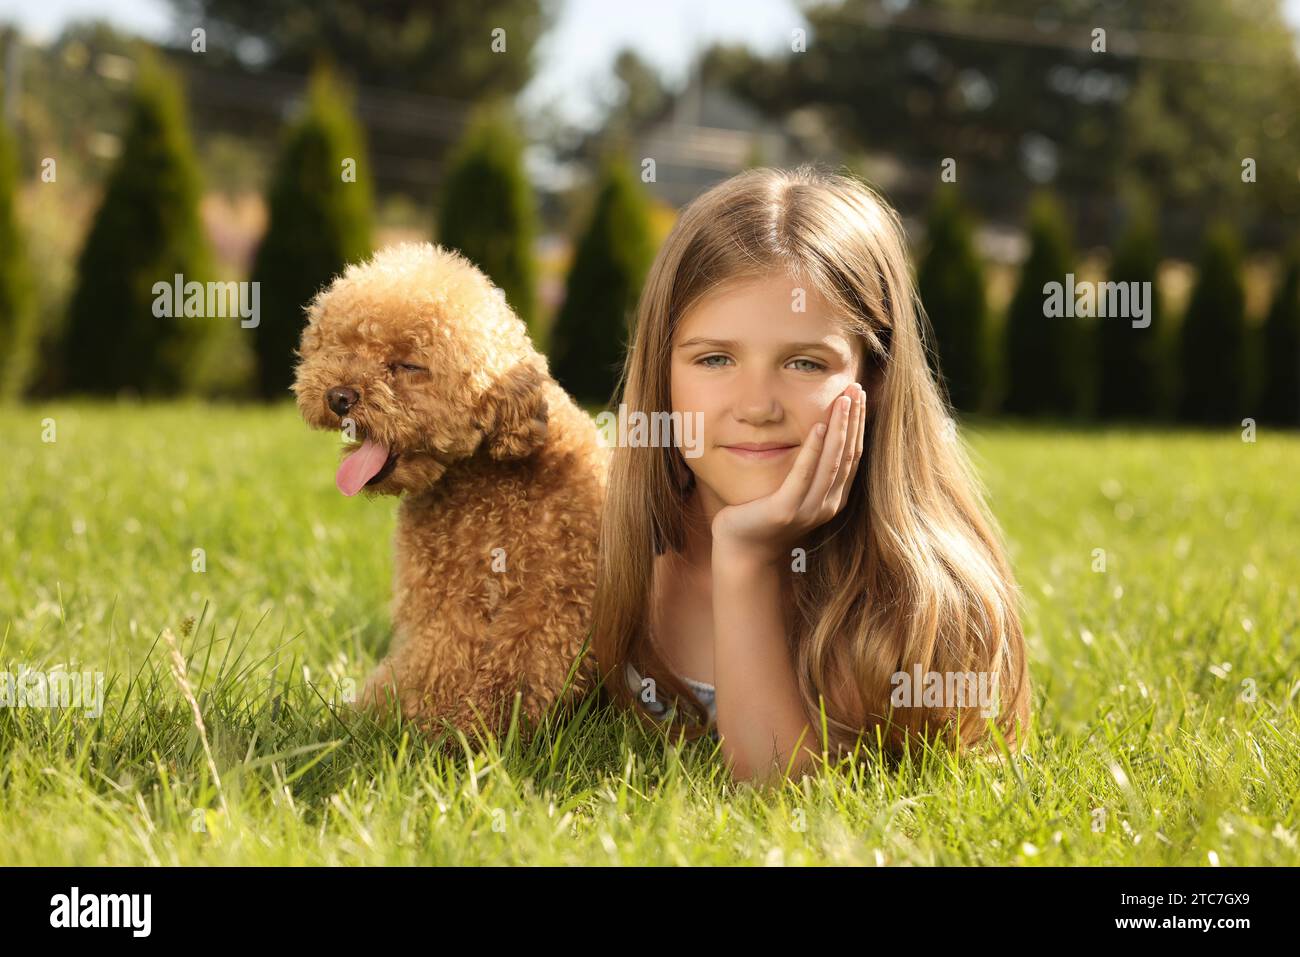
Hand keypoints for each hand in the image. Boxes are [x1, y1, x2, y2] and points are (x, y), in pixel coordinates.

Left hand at [711, 382, 865, 566]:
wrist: (742, 551)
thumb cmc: (763, 516)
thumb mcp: (793, 492)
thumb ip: (808, 470)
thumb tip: (816, 435)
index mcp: (832, 499)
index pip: (851, 456)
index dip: (857, 426)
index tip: (858, 398)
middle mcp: (826, 505)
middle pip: (846, 455)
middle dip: (853, 420)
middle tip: (856, 389)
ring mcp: (808, 509)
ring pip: (831, 462)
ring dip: (839, 428)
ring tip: (843, 400)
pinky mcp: (785, 510)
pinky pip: (802, 474)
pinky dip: (812, 450)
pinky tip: (818, 427)